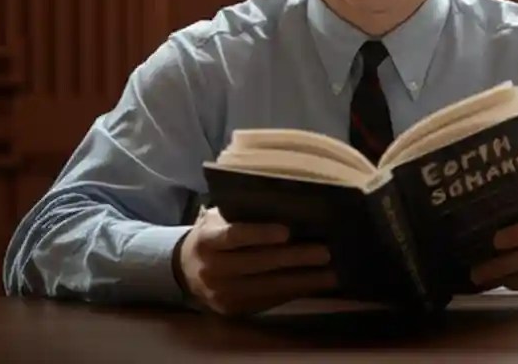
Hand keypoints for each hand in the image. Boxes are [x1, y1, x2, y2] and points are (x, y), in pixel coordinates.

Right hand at [175, 207, 335, 316]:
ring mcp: (222, 294)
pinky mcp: (235, 310)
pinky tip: (316, 284)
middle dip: (294, 259)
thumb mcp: (218, 220)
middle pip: (258, 264)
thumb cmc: (213, 236)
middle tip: (325, 252)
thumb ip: (243, 215)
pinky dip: (295, 292)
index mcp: (207, 241)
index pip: (234, 236)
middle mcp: (212, 270)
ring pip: (268, 288)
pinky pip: (269, 301)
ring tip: (331, 274)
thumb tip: (289, 205)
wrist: (185, 272)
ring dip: (303, 281)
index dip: (260, 234)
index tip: (287, 231)